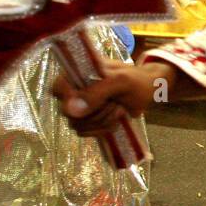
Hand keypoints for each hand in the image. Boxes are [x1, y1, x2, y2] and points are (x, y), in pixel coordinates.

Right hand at [52, 60, 168, 136]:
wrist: (148, 91)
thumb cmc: (135, 80)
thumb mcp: (120, 81)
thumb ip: (96, 92)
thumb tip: (70, 111)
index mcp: (76, 72)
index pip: (57, 89)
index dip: (71, 100)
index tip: (94, 102)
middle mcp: (73, 90)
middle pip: (68, 112)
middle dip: (96, 112)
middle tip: (115, 102)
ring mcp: (80, 107)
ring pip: (77, 125)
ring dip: (102, 121)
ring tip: (118, 108)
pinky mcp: (87, 121)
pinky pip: (85, 133)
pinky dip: (103, 129)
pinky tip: (115, 119)